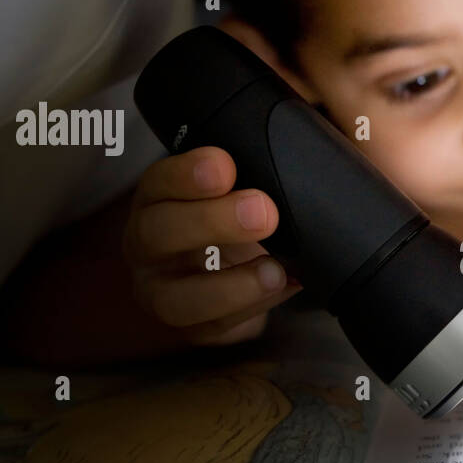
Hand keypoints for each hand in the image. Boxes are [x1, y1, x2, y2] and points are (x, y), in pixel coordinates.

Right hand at [122, 146, 301, 345]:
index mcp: (158, 198)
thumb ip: (258, 157)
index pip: (157, 182)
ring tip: (277, 269)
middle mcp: (149, 244)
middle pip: (158, 234)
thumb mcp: (237, 180)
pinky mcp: (191, 330)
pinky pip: (213, 329)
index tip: (224, 164)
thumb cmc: (231, 213)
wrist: (221, 271)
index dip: (185, 174)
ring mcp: (163, 291)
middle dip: (210, 222)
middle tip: (263, 210)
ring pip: (178, 296)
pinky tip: (284, 289)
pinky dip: (251, 310)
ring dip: (231, 284)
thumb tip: (314, 133)